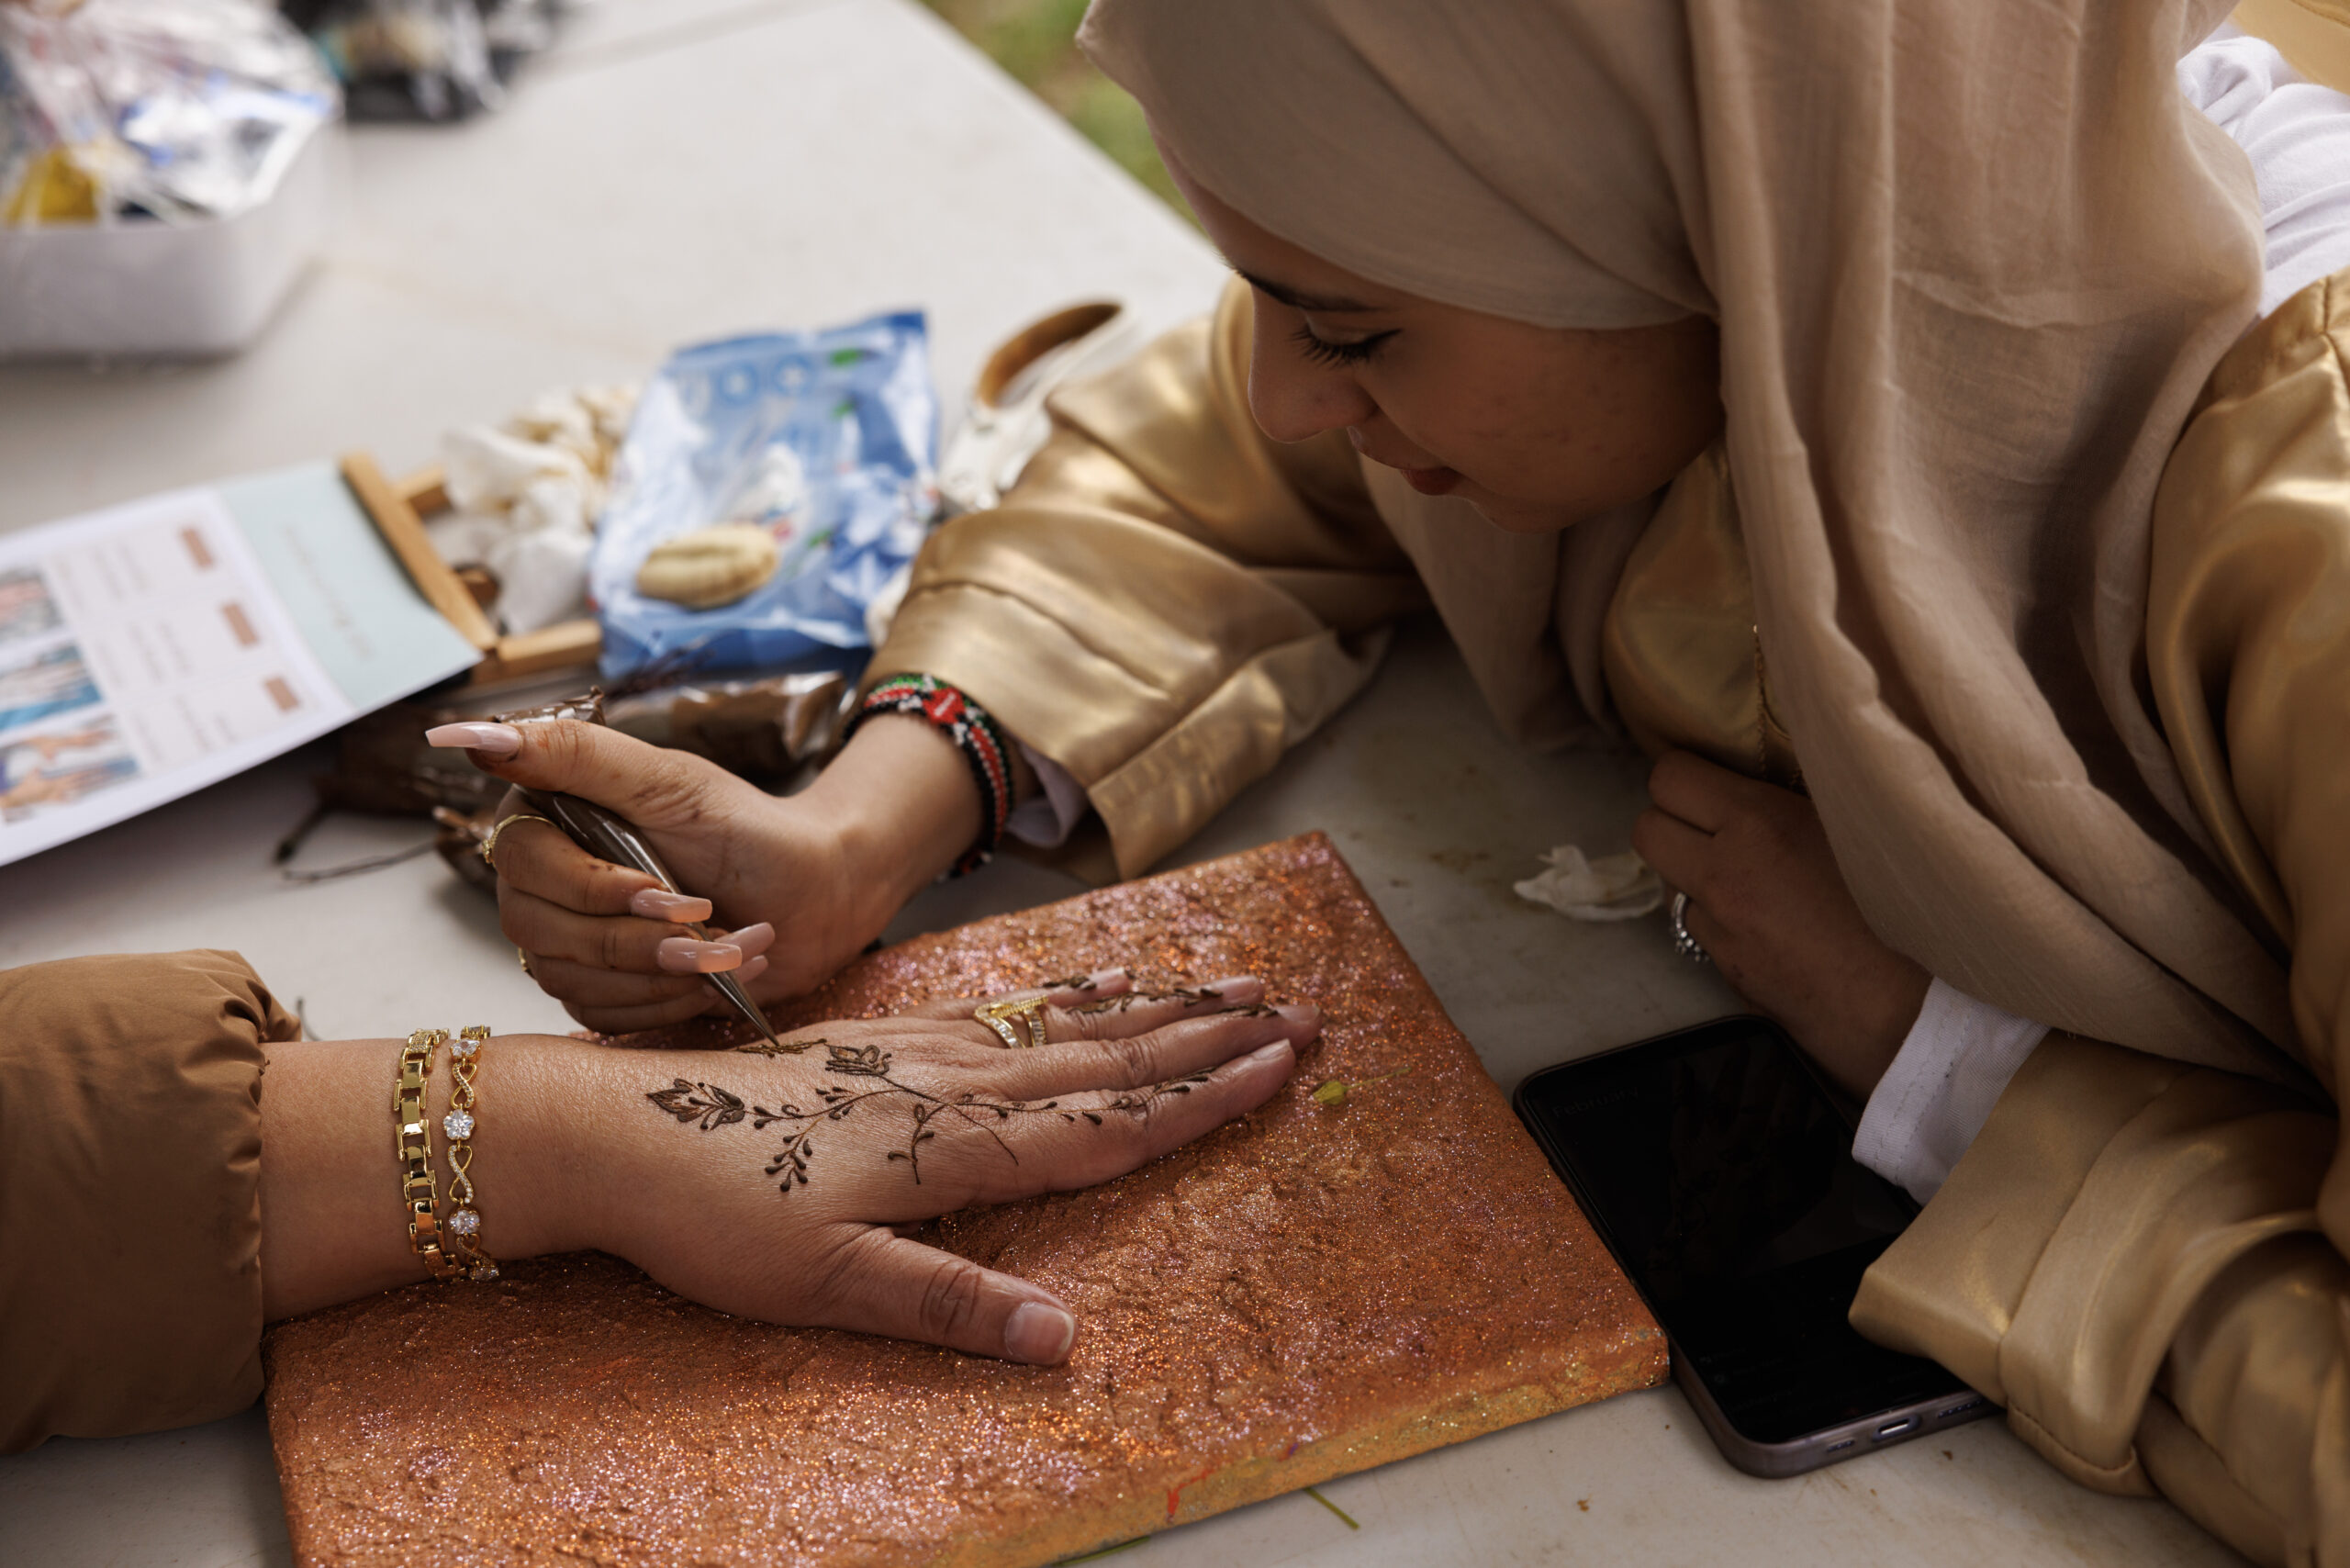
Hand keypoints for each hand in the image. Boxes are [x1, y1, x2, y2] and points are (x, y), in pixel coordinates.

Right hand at [427, 714, 984, 1030]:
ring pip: (567, 977)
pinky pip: (596, 1015)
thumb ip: (569, 753)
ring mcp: (567, 939)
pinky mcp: (599, 990)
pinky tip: (712, 975)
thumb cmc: (749, 828)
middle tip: (709, 920)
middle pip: (539, 928)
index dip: (593, 887)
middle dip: (637, 937)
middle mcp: (545, 880)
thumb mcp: (667, 780)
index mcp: (551, 817)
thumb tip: (463, 734)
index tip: (668, 889)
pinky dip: (664, 1000)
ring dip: (661, 970)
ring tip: (729, 946)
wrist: (816, 895)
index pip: (522, 861)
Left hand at [587, 973, 1314, 1360]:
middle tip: (1295, 1014)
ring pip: (1064, 1023)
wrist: (611, 1131)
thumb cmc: (709, 1216)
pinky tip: (1090, 984)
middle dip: (1207, 1040)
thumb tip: (1062, 1343)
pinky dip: (1068, 994)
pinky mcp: (883, 1038)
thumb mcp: (822, 1285)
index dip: (1199, 1101)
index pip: (1104, 1125)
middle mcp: (952, 1085)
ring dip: (1155, 1006)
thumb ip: (947, 1307)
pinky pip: (1005, 1009)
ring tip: (1227, 983)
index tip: (1278, 1070)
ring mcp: (919, 1052)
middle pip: (1107, 1059)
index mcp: (950, 1147)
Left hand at [1630, 751, 1928, 1098]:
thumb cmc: (1914, 907)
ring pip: (1677, 887)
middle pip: (1646, 830)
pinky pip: (1707, 934)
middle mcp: (1723, 876)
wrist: (1924, 1013)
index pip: (1668, 777)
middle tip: (1719, 824)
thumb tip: (1765, 781)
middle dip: (1674, 821)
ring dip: (1703, 878)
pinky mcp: (1729, 977)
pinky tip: (1778, 929)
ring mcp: (1721, 933)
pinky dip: (1727, 924)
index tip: (1715, 780)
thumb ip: (1801, 801)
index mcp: (1757, 825)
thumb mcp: (1862, 826)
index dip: (1687, 775)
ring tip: (1763, 882)